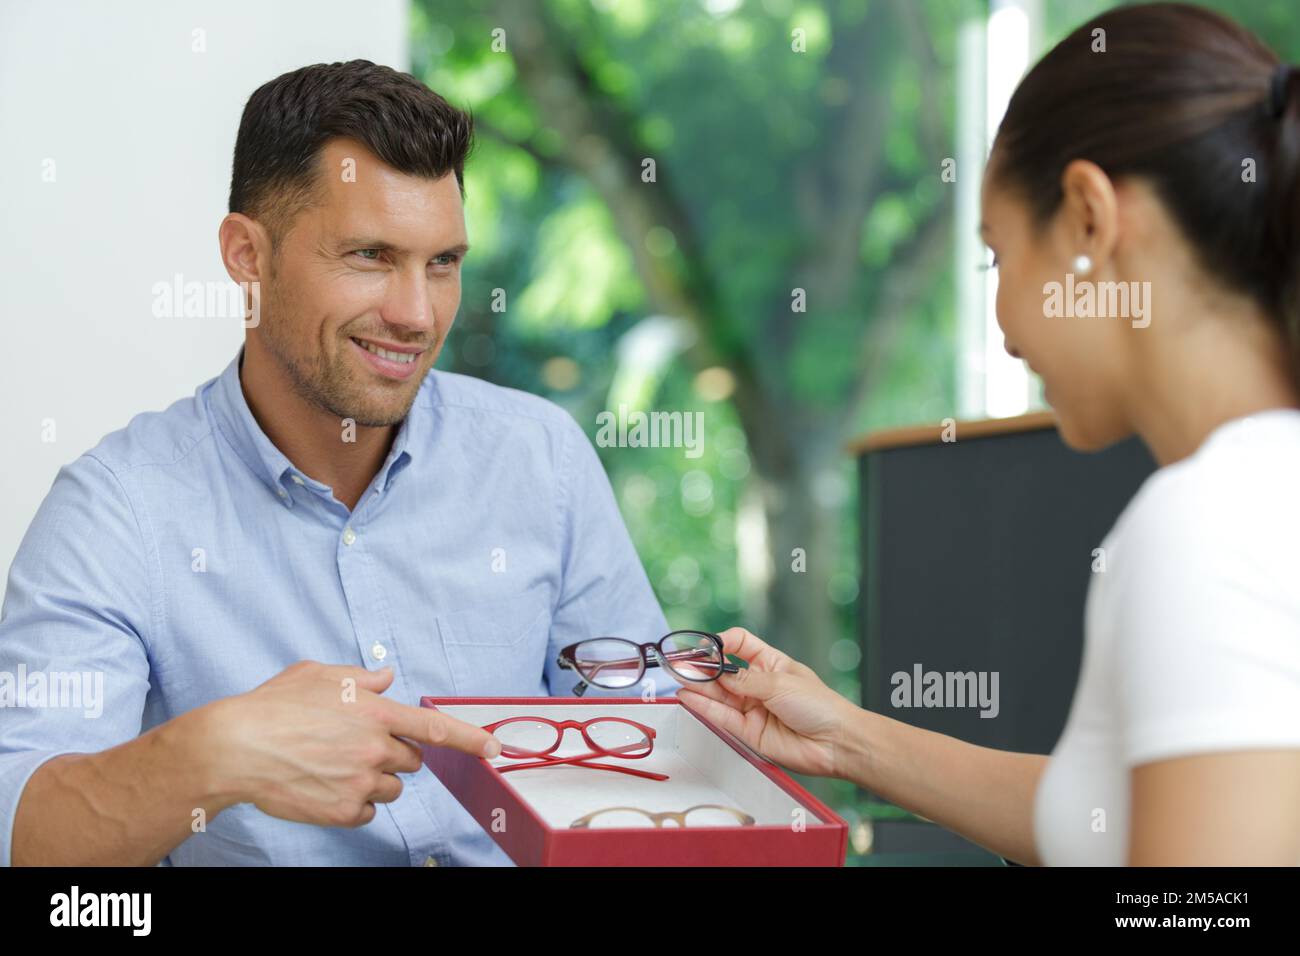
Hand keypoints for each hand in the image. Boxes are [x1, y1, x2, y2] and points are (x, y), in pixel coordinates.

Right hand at [206, 661, 501, 826]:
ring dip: (374, 779)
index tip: (496, 749)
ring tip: (333, 764)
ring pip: (392, 788)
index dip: (471, 739)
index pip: (436, 727)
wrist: (234, 748)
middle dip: (394, 753)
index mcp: (376, 712)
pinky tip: (324, 784)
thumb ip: (361, 677)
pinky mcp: (343, 811)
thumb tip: (386, 678)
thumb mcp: (320, 674)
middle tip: (356, 744)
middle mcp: (375, 748)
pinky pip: (366, 812)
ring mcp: (360, 782)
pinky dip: (352, 803)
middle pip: (413, 760)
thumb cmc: (273, 705)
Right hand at [677, 627, 855, 778]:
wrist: (836, 743)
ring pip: (718, 695)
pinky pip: (721, 717)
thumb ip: (744, 680)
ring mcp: (752, 709)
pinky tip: (688, 697)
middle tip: (680, 663)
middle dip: (702, 667)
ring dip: (698, 687)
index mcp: (771, 663)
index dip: (721, 643)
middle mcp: (759, 685)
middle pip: (724, 672)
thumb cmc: (820, 706)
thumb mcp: (779, 683)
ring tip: (677, 678)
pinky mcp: (749, 732)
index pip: (739, 645)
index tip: (704, 645)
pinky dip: (703, 707)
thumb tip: (718, 673)